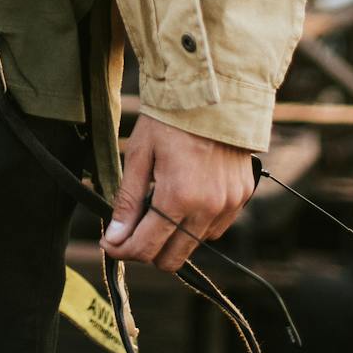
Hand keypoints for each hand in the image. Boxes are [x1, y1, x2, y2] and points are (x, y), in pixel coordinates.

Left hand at [101, 112, 255, 273]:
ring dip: (174, 237)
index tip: (110, 243)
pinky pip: (215, 229)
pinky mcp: (241, 197)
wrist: (214, 93)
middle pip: (172, 258)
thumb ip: (128, 201)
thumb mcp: (140, 154)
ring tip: (160, 205)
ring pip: (194, 245)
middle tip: (133, 227)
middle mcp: (208, 207)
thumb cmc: (171, 119)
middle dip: (147, 248)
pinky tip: (185, 199)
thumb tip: (115, 237)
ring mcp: (229, 204)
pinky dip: (197, 224)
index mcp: (179, 196)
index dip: (123, 250)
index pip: (147, 246)